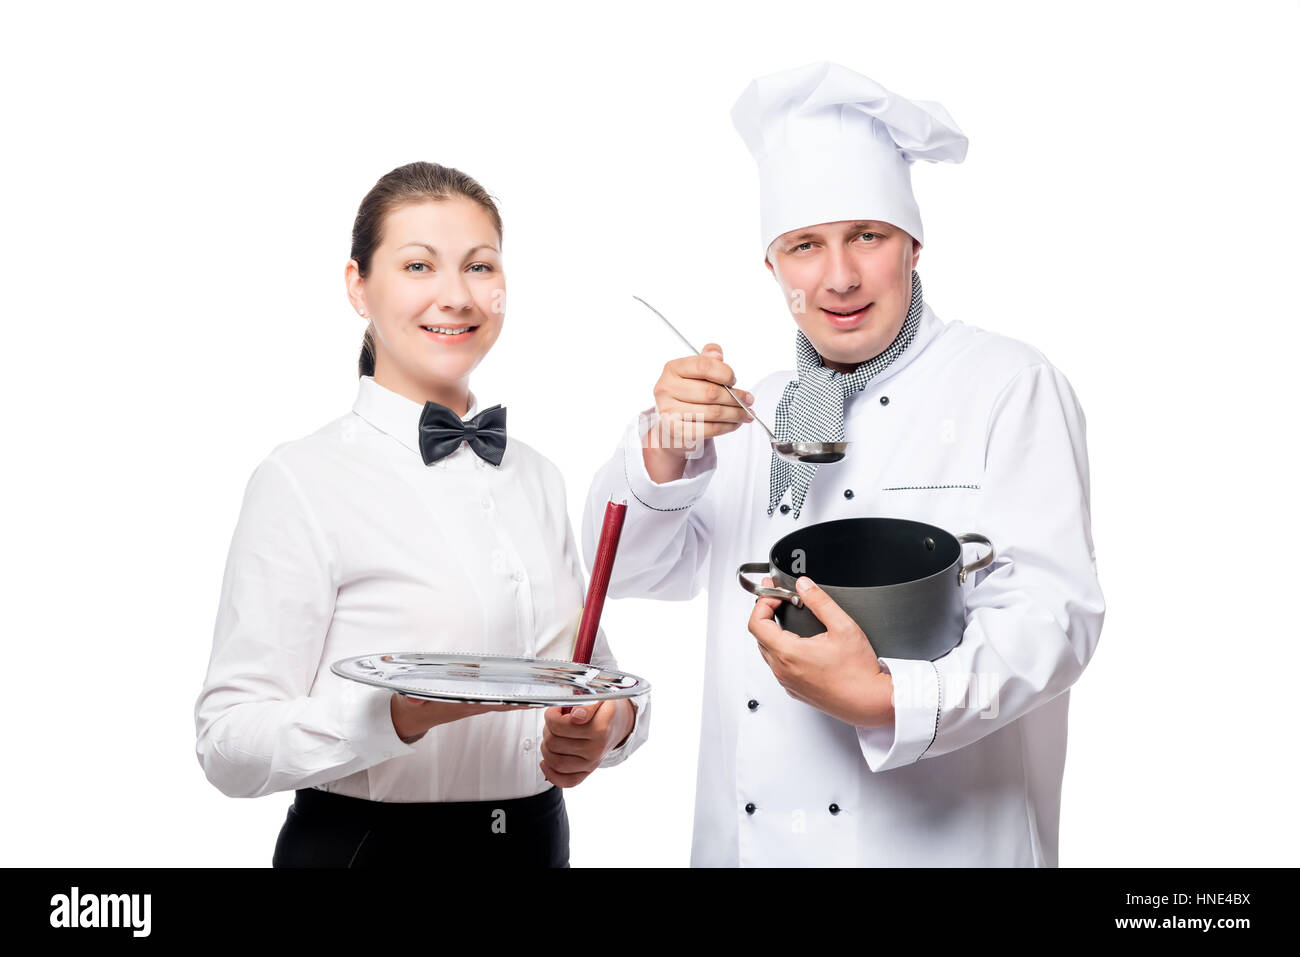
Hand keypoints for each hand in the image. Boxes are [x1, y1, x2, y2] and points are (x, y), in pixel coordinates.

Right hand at [390, 694, 533, 742]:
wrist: (411, 718)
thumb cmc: (414, 706)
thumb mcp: (410, 701)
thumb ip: (411, 699)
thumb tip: (411, 699)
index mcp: (461, 704)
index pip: (491, 702)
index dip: (511, 700)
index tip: (529, 698)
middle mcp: (472, 706)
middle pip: (505, 703)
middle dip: (525, 699)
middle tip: (547, 693)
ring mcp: (474, 705)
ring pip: (504, 702)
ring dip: (522, 698)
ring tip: (544, 691)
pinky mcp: (473, 703)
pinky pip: (498, 700)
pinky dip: (513, 697)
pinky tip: (525, 693)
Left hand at [538, 699, 634, 787]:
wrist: (617, 723)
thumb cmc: (604, 709)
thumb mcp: (598, 697)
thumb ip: (586, 705)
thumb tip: (577, 716)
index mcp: (599, 728)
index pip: (558, 725)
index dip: (551, 715)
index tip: (556, 710)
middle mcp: (596, 749)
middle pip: (553, 742)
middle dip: (547, 729)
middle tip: (555, 722)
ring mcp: (592, 763)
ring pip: (554, 761)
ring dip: (546, 748)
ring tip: (553, 737)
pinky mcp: (587, 773)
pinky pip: (565, 781)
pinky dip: (551, 773)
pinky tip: (547, 761)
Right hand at [642, 343, 753, 482]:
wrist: (670, 425)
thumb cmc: (687, 395)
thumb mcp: (695, 374)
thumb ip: (707, 360)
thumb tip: (717, 354)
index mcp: (672, 369)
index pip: (703, 365)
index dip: (724, 372)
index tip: (734, 380)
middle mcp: (666, 389)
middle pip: (710, 392)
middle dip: (736, 397)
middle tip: (749, 400)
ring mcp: (669, 411)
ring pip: (713, 412)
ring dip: (736, 414)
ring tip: (747, 414)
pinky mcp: (676, 431)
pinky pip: (710, 429)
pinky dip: (728, 426)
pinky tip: (735, 423)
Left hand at [747, 576, 893, 727]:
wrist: (869, 702)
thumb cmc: (859, 672)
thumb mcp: (842, 626)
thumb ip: (820, 602)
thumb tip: (804, 586)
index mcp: (789, 654)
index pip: (756, 623)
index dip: (763, 603)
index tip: (775, 594)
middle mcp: (783, 671)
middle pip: (759, 636)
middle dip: (767, 613)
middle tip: (781, 599)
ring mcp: (788, 682)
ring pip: (768, 651)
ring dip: (773, 632)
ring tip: (788, 617)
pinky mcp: (795, 690)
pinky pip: (779, 666)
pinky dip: (781, 649)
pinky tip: (798, 642)